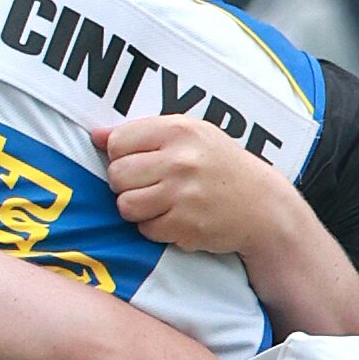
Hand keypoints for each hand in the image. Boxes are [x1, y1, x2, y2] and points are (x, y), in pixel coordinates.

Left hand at [94, 116, 294, 254]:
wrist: (262, 207)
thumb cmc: (220, 167)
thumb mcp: (190, 136)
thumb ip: (143, 132)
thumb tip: (96, 135)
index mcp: (179, 130)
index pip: (117, 141)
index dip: (121, 155)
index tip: (139, 161)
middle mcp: (180, 160)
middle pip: (116, 175)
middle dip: (125, 184)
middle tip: (149, 185)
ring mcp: (182, 194)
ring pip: (125, 205)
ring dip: (137, 208)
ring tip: (160, 203)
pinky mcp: (185, 225)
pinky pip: (145, 229)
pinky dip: (155, 228)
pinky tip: (176, 218)